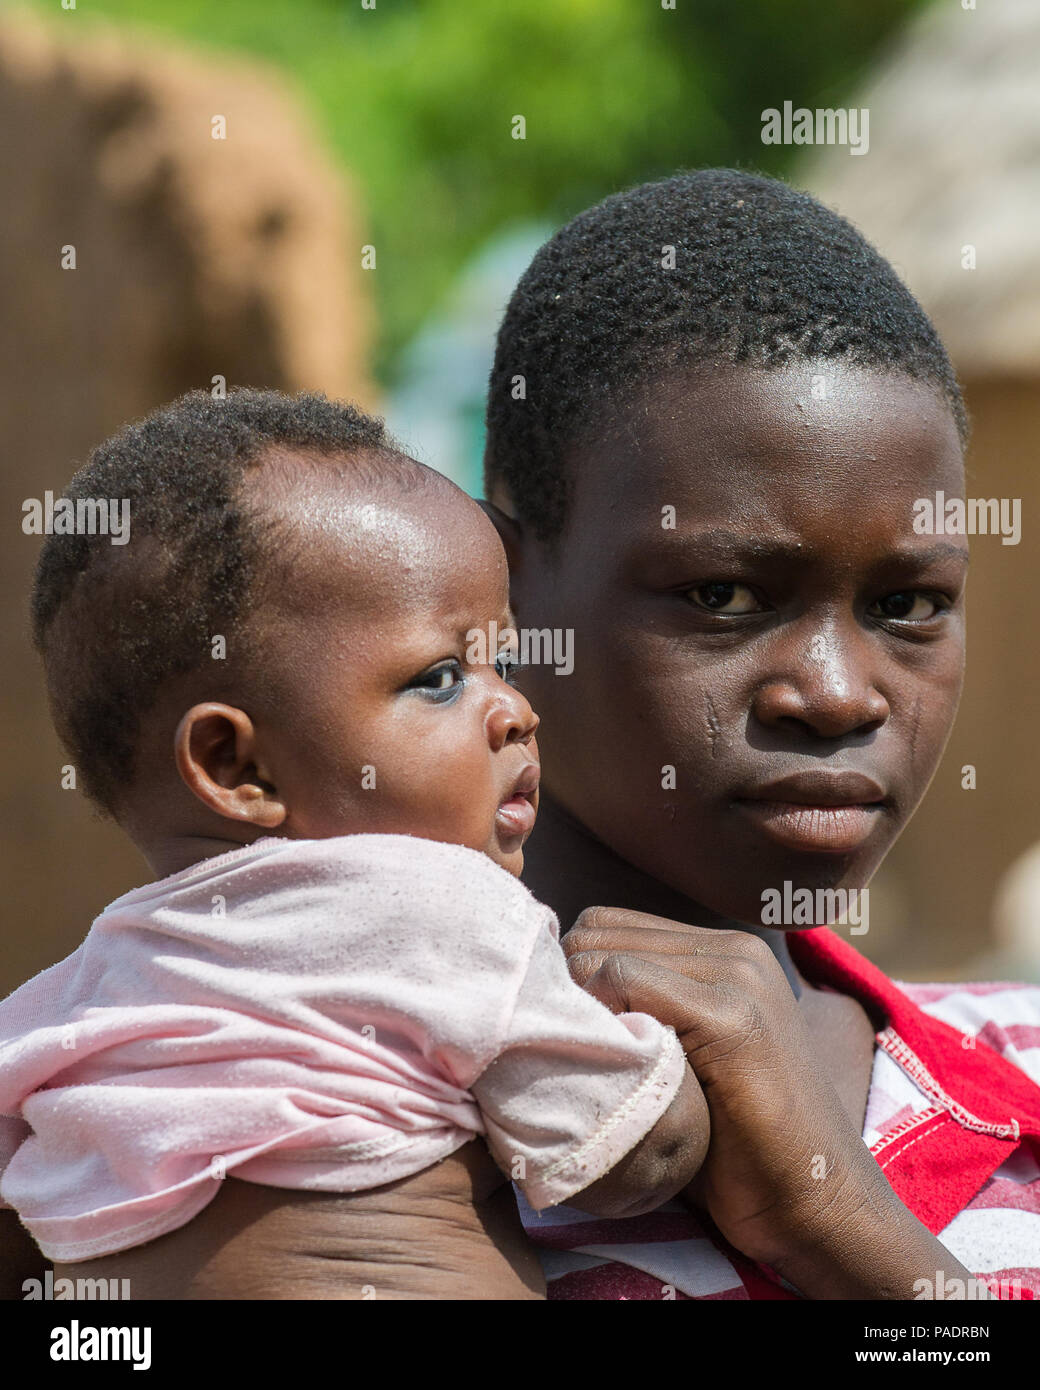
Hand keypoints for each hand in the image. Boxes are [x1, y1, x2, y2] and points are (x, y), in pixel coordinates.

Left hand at [563, 907, 978, 1298]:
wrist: (818, 1205)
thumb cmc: (736, 1149)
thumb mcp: (685, 1059)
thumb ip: (643, 1010)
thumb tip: (554, 991)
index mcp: (726, 950)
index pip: (603, 925)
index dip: (570, 978)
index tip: (569, 1036)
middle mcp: (735, 949)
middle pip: (593, 934)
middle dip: (566, 991)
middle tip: (572, 1055)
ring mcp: (739, 976)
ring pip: (602, 955)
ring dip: (581, 1011)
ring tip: (594, 1068)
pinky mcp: (733, 1017)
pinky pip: (624, 982)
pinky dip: (603, 1024)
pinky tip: (615, 1076)